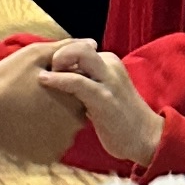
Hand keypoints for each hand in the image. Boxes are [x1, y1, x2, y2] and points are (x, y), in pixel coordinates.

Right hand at [0, 55, 95, 163]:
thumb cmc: (7, 80)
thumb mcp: (35, 55)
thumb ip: (66, 48)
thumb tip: (91, 43)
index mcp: (76, 95)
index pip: (79, 90)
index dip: (60, 86)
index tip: (39, 85)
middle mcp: (76, 121)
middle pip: (75, 112)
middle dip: (60, 106)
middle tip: (33, 100)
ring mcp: (63, 142)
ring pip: (63, 130)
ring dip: (52, 124)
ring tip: (28, 114)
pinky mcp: (49, 156)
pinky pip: (51, 146)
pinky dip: (42, 140)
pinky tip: (26, 129)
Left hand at [44, 42, 166, 171]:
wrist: (145, 138)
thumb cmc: (119, 120)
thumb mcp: (100, 93)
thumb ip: (84, 83)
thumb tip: (58, 79)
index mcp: (108, 63)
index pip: (79, 48)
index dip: (60, 55)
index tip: (44, 68)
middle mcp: (109, 65)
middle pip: (78, 46)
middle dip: (57, 52)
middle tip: (42, 69)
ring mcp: (108, 80)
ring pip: (79, 55)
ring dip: (57, 60)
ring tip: (40, 74)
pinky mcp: (104, 97)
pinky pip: (77, 81)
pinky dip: (58, 79)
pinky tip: (44, 81)